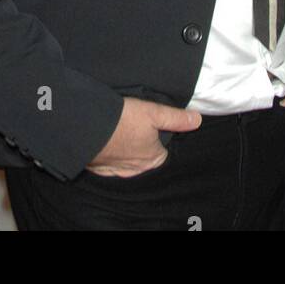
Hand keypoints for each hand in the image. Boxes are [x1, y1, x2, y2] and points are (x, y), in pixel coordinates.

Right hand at [84, 97, 201, 177]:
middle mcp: (137, 170)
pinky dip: (108, 152)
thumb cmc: (123, 120)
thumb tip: (197, 120)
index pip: (162, 148)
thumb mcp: (153, 112)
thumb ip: (176, 118)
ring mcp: (117, 171)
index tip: (150, 121)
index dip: (159, 133)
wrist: (86, 128)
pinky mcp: (99, 168)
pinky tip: (106, 139)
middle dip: (140, 141)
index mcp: (154, 159)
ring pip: (126, 158)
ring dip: (123, 147)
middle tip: (132, 121)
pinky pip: (108, 161)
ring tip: (119, 128)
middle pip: (144, 153)